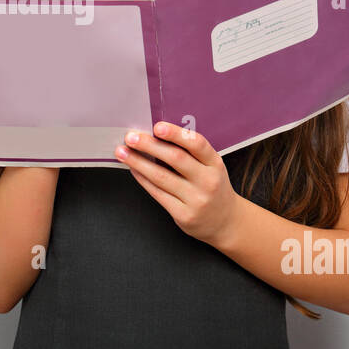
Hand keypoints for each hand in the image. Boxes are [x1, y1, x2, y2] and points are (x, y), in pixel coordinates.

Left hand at [115, 121, 239, 246]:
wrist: (226, 222)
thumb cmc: (212, 188)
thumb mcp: (211, 168)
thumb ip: (191, 154)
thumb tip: (156, 135)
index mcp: (215, 164)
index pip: (197, 144)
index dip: (176, 134)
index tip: (157, 127)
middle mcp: (208, 181)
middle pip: (176, 159)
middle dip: (150, 145)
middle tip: (131, 137)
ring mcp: (196, 200)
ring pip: (162, 177)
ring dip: (138, 162)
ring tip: (123, 152)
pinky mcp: (184, 215)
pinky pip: (158, 194)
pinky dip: (143, 179)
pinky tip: (134, 170)